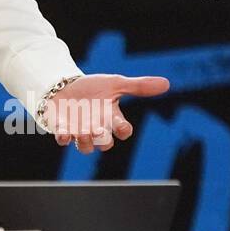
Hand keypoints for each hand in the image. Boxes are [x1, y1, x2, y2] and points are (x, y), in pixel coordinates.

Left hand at [45, 74, 169, 152]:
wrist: (64, 86)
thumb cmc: (92, 88)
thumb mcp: (115, 83)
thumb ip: (138, 86)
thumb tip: (167, 83)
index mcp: (111, 117)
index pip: (123, 130)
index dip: (123, 130)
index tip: (122, 126)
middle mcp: (96, 128)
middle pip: (104, 143)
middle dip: (103, 140)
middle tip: (99, 131)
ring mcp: (79, 130)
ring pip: (85, 147)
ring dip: (85, 142)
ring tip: (82, 132)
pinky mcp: (62, 128)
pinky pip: (64, 139)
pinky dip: (64, 138)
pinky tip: (64, 133)